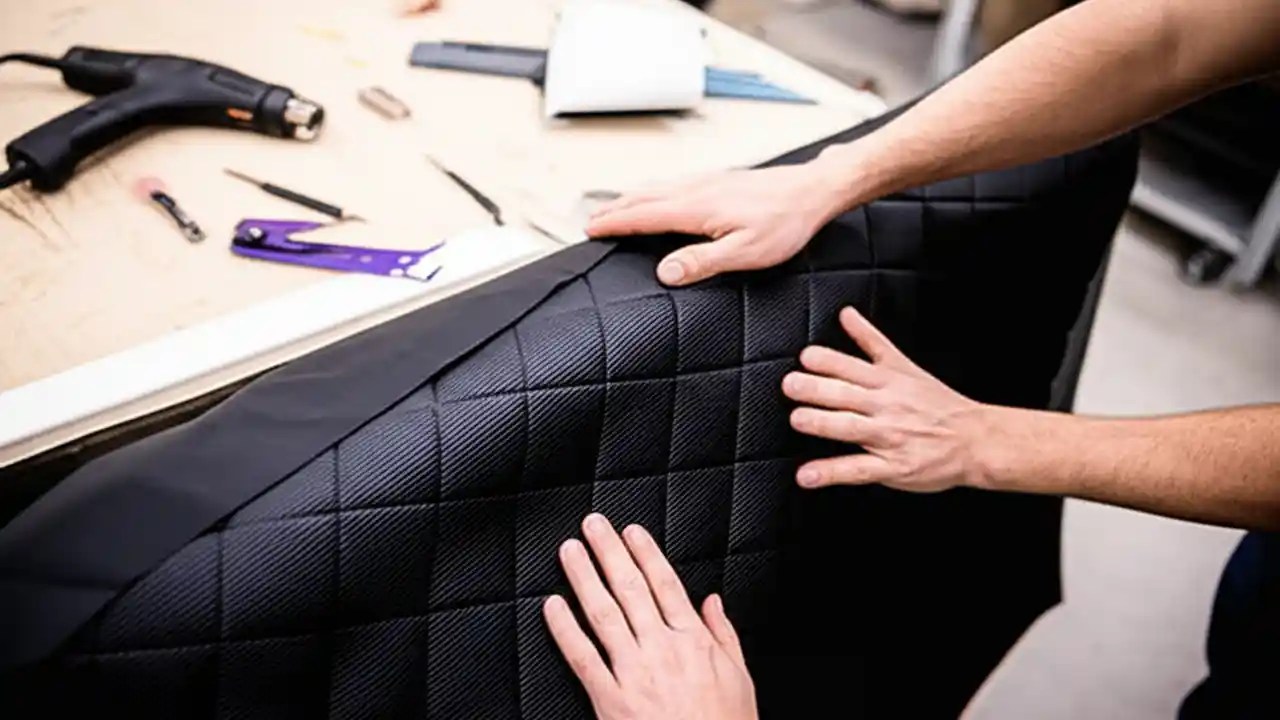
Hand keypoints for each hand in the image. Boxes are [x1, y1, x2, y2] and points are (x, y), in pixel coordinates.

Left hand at [543, 514, 756, 719]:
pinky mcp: (611, 701)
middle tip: (592, 524)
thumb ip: (724, 635)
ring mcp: (635, 674)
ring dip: (583, 578)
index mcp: (695, 642)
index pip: (665, 585)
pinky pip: (582, 658)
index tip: (631, 531)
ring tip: (569, 551)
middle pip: (630, 590)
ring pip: (603, 614)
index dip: (645, 554)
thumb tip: (712, 601)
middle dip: (609, 552)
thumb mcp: (741, 679)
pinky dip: (565, 630)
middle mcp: (663, 650)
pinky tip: (551, 607)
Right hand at [585, 162, 847, 286]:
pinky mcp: (720, 179)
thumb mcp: (745, 252)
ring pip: (657, 188)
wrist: (814, 190)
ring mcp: (708, 181)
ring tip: (614, 207)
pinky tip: (660, 194)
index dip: (614, 223)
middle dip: (614, 209)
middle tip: (592, 220)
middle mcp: (697, 189)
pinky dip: (654, 191)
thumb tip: (664, 272)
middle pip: (643, 198)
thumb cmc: (786, 222)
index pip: (642, 216)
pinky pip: (674, 183)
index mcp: (697, 208)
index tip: (591, 229)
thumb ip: (702, 261)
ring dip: (631, 198)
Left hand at [782, 306, 992, 491]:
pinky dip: (831, 473)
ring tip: (798, 419)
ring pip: (851, 428)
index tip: (806, 357)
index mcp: (888, 381)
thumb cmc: (938, 404)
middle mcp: (887, 406)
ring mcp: (889, 437)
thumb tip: (845, 313)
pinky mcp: (893, 467)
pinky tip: (808, 475)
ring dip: (823, 423)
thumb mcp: (905, 365)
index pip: (853, 366)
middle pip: (848, 394)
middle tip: (791, 385)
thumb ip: (871, 341)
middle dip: (818, 389)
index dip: (829, 361)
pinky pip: (858, 470)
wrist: (977, 439)